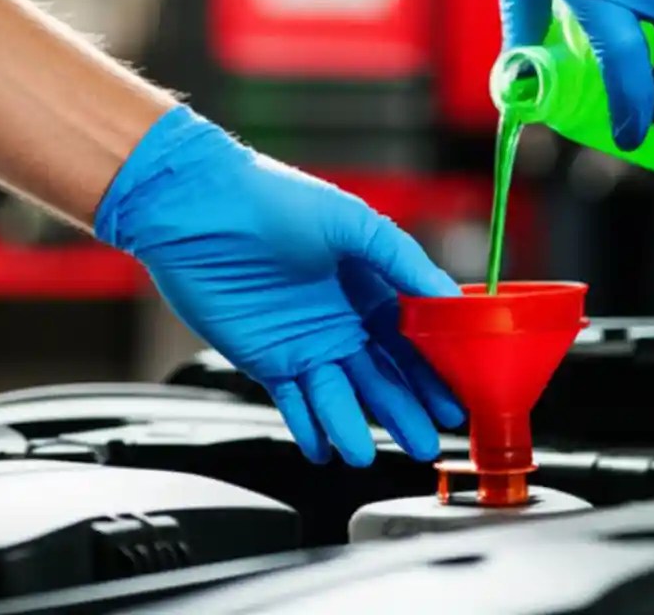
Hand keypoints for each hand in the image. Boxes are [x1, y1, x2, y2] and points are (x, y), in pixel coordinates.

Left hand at [96, 106, 464, 466]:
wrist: (196, 205)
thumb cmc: (273, 198)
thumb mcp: (352, 223)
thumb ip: (403, 261)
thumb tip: (451, 297)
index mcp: (370, 288)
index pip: (413, 340)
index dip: (436, 372)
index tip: (458, 400)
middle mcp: (343, 321)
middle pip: (383, 377)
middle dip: (407, 411)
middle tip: (427, 443)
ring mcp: (305, 343)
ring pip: (339, 396)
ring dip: (355, 427)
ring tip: (368, 455)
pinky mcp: (266, 359)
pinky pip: (293, 402)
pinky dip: (309, 427)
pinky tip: (324, 449)